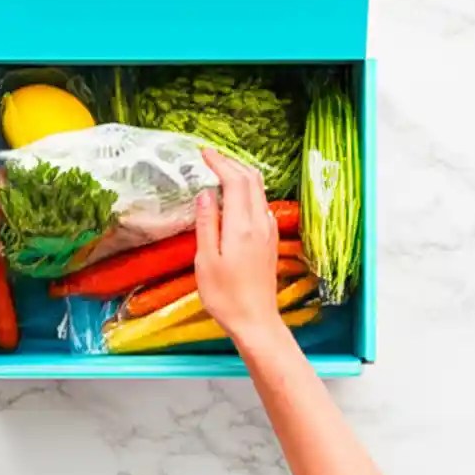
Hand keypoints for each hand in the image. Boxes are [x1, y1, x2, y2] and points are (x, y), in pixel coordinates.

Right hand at [194, 148, 281, 343]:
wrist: (255, 320)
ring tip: (220, 170)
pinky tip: (234, 197)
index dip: (220, 162)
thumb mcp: (206, 260)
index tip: (204, 153)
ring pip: (259, 190)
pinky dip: (247, 191)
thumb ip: (207, 223)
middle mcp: (260, 223)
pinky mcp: (270, 240)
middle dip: (231, 162)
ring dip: (241, 175)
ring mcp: (269, 231)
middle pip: (251, 179)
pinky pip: (261, 204)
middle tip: (211, 156)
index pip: (235, 181)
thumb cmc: (225, 296)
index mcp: (242, 226)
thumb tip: (206, 193)